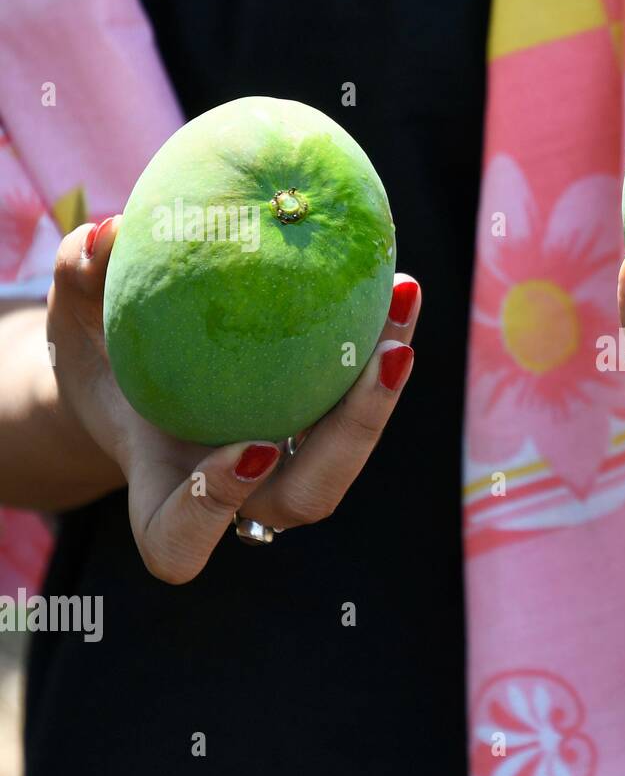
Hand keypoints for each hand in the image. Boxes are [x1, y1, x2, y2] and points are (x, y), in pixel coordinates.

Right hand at [46, 216, 418, 583]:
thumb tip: (105, 236)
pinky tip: (398, 285)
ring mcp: (289, 468)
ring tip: (401, 299)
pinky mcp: (326, 429)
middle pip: (308, 497)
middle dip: (354, 433)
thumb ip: (77, 284)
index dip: (213, 507)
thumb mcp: (72, 327)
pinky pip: (365, 397)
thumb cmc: (100, 361)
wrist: (144, 377)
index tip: (254, 447)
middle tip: (388, 356)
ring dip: (385, 385)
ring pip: (350, 451)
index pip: (179, 540)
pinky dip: (384, 342)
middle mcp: (240, 495)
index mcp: (162, 496)